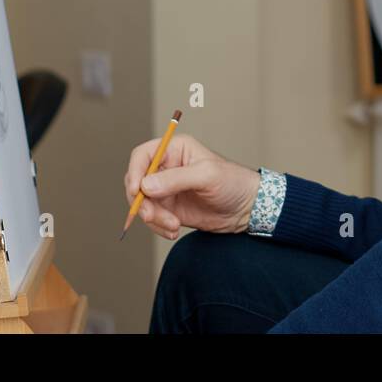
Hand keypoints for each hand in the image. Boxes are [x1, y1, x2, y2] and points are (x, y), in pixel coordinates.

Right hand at [124, 133, 260, 240]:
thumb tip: (146, 185)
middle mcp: (166, 168)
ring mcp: (166, 189)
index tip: (137, 190)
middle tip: (152, 216)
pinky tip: (173, 231)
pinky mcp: (169, 209)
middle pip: (137, 182)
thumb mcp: (207, 175)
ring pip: (143, 203)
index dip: (135, 172)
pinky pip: (153, 218)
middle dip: (142, 201)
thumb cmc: (233, 182)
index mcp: (174, 150)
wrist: (246, 208)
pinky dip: (158, 227)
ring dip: (153, 218)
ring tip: (173, 226)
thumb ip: (176, 178)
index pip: (142, 156)